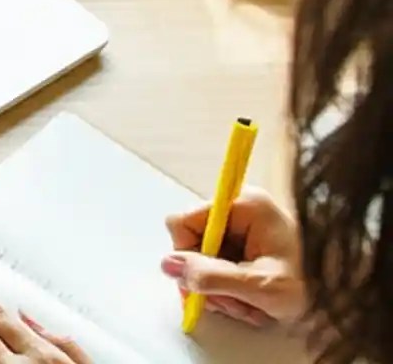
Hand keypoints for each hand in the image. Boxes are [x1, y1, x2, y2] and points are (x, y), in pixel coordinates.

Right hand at [161, 187, 307, 326]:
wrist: (344, 293)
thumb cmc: (314, 284)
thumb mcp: (260, 286)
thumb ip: (213, 276)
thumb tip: (168, 265)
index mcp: (243, 205)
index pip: (183, 221)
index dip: (186, 255)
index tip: (202, 282)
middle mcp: (237, 209)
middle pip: (192, 244)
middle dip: (208, 280)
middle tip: (233, 303)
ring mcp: (239, 227)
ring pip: (203, 260)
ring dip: (220, 290)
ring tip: (249, 306)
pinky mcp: (243, 244)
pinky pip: (217, 267)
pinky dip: (229, 289)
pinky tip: (250, 301)